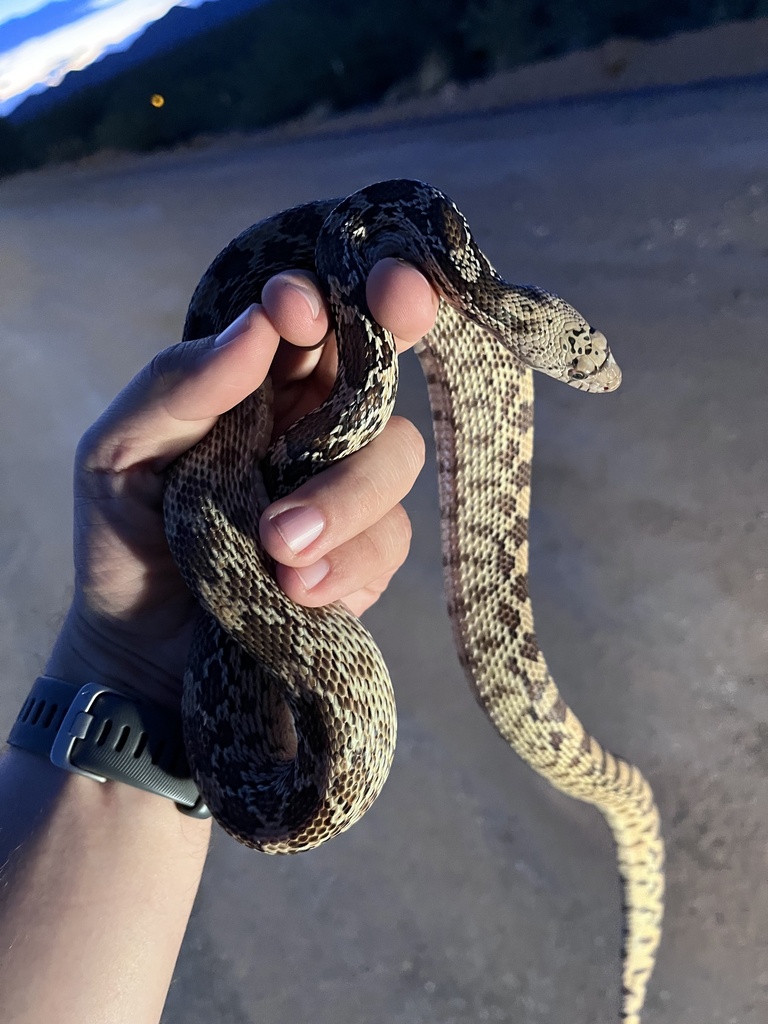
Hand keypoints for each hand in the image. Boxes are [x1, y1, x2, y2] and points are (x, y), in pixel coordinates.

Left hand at [45, 258, 436, 710]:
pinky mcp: (366, 558)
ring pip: (395, 455)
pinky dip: (345, 564)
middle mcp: (312, 426)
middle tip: (383, 325)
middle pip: (377, 369)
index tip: (295, 308)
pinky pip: (389, 542)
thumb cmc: (125, 539)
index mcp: (258, 385)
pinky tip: (295, 592)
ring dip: (343, 498)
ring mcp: (348, 492)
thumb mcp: (117, 452)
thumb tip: (258, 327)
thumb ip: (178, 387)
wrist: (142, 653)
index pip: (316, 317)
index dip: (332, 292)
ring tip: (278, 547)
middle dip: (391, 342)